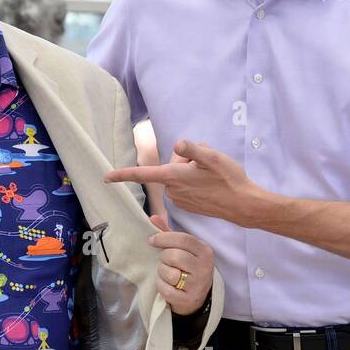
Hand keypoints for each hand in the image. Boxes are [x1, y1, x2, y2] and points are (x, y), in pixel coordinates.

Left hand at [108, 140, 259, 224]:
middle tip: (204, 163)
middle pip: (168, 168)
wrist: (243, 204)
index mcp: (174, 177)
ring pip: (177, 177)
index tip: (106, 178)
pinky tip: (209, 184)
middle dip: (183, 161)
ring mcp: (180, 200)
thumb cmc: (228, 178)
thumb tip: (178, 144)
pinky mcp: (187, 206)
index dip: (123, 175)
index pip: (142, 174)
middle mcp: (172, 190)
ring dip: (189, 171)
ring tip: (210, 175)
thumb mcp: (212, 157)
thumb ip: (193, 150)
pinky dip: (193, 182)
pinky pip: (184, 187)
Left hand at [148, 214, 213, 313]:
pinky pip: (165, 289)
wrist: (196, 296)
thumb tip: (153, 218)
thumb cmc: (186, 267)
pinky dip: (161, 285)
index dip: (163, 238)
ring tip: (168, 273)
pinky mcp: (188, 299)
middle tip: (165, 261)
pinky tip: (167, 284)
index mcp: (205, 251)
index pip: (182, 239)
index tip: (152, 240)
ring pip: (168, 272)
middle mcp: (204, 267)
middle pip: (173, 256)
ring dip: (162, 272)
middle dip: (163, 257)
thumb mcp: (182, 249)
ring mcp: (198, 285)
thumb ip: (168, 233)